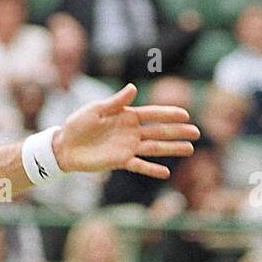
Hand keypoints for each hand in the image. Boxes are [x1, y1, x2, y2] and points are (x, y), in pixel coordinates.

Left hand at [52, 84, 197, 178]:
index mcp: (127, 116)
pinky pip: (139, 166)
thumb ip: (116, 102)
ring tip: (189, 149)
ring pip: (154, 148)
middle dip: (178, 131)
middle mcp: (131, 132)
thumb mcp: (95, 109)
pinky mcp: (120, 161)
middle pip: (159, 132)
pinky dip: (152, 169)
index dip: (169, 114)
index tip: (186, 114)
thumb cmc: (77, 124)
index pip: (153, 114)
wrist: (64, 146)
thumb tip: (134, 88)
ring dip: (172, 149)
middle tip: (197, 132)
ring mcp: (127, 147)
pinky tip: (166, 172)